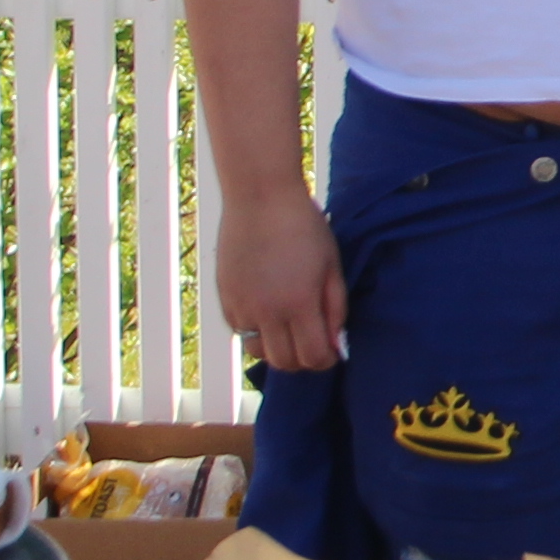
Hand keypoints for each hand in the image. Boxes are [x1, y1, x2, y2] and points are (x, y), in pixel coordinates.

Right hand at [213, 187, 349, 371]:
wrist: (260, 196)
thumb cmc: (304, 226)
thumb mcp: (331, 266)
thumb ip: (335, 309)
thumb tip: (334, 344)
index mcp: (299, 304)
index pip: (312, 358)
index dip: (325, 360)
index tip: (331, 350)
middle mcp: (267, 311)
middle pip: (283, 362)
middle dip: (302, 360)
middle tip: (312, 342)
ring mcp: (242, 305)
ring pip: (258, 350)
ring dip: (276, 347)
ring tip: (288, 327)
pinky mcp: (224, 297)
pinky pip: (240, 330)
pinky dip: (255, 330)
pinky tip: (267, 309)